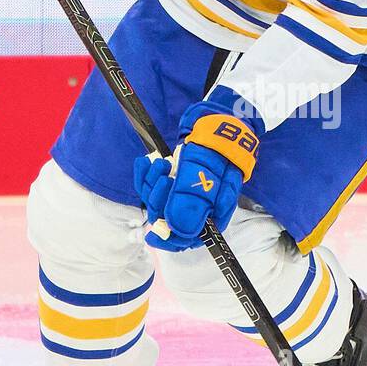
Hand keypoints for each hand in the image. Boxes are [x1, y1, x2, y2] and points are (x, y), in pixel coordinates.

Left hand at [133, 90, 262, 251]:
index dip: (169, 240)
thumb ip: (195, 203)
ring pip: (155, 200)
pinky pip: (149, 184)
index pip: (186, 239)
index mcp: (210, 215)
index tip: (154, 234)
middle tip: (165, 177)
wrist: (221, 125)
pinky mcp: (170, 179)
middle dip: (159, 199)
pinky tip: (145, 161)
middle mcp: (194, 208)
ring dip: (152, 182)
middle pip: (166, 218)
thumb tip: (178, 229)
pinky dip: (144, 173)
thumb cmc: (222, 153)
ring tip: (162, 163)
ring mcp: (180, 193)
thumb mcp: (212, 178)